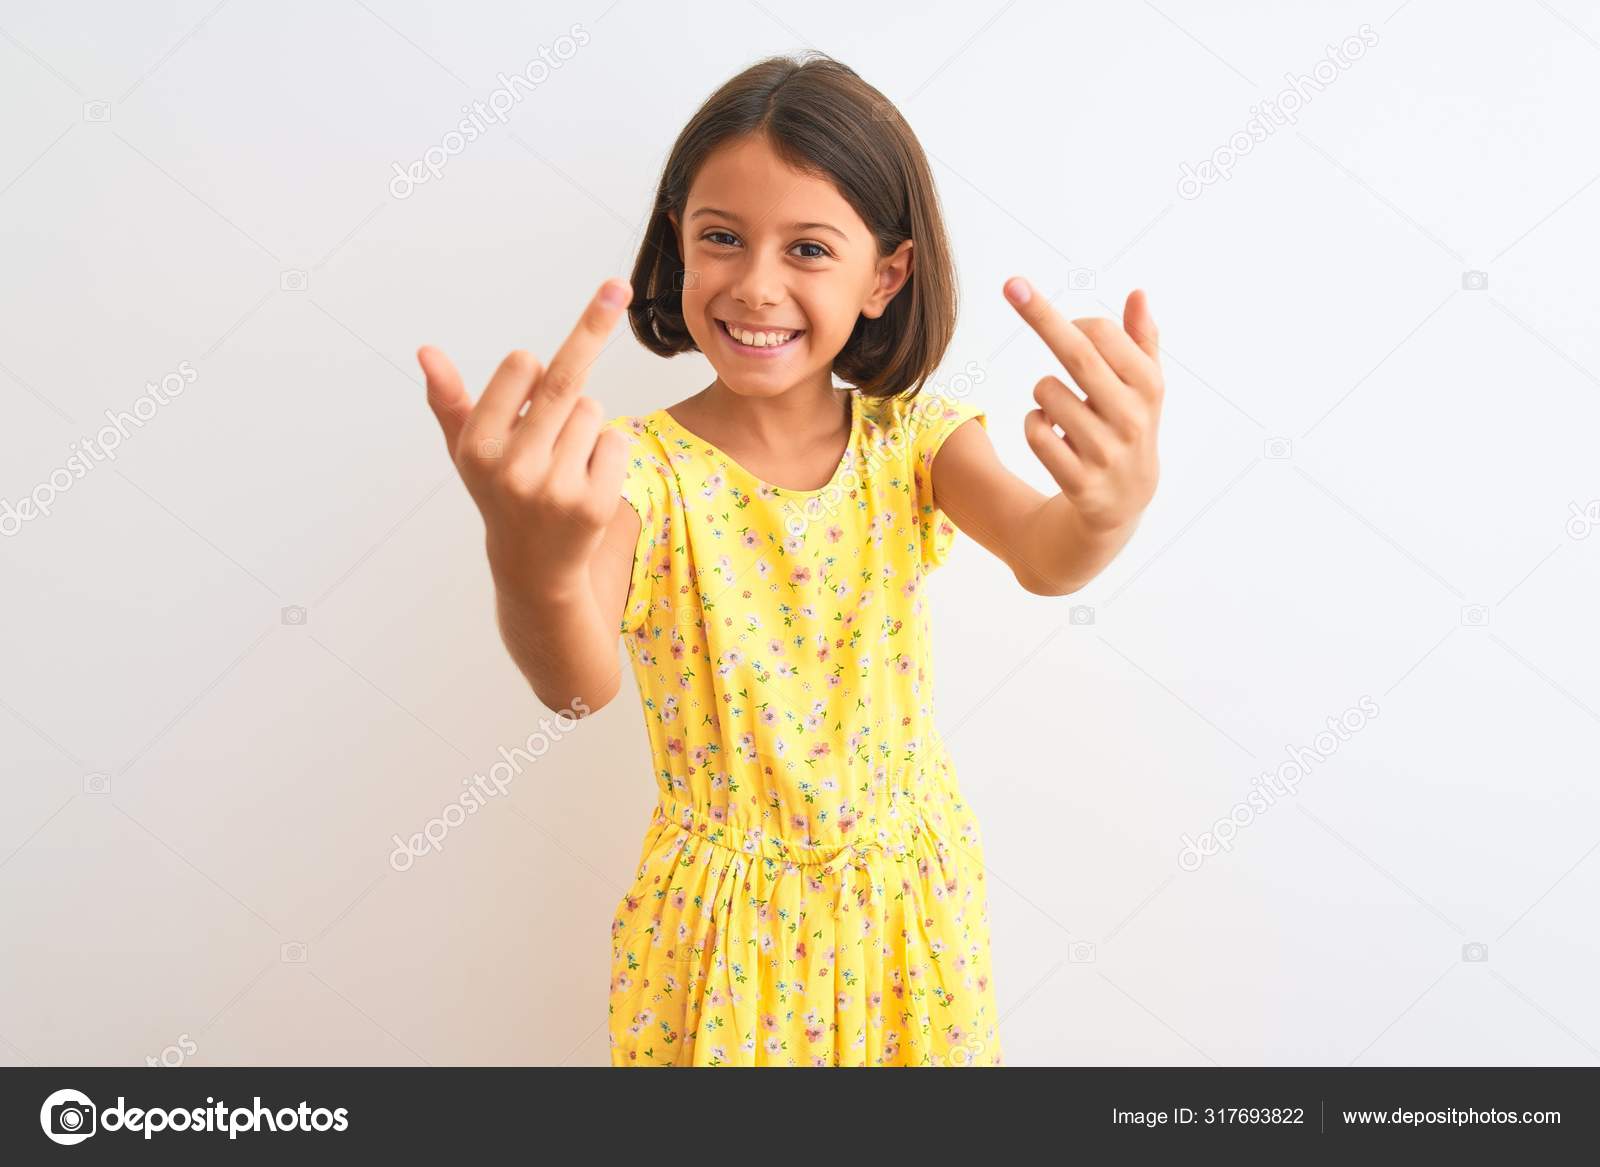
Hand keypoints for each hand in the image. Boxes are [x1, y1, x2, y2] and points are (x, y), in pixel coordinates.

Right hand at [418, 278, 633, 593]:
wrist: (534, 570)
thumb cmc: (500, 494)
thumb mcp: (467, 451)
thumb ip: (448, 400)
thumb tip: (426, 351)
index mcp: (477, 447)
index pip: (523, 367)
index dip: (531, 368)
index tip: (534, 369)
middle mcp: (513, 469)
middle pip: (566, 380)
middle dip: (594, 324)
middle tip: (616, 285)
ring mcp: (556, 490)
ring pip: (594, 410)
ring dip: (586, 422)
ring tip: (563, 460)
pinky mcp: (595, 505)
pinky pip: (617, 440)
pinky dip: (608, 449)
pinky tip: (586, 478)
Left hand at [1004, 279, 1163, 533]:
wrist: (1123, 504)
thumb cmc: (1128, 428)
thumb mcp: (1144, 388)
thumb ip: (1142, 340)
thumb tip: (1138, 293)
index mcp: (1148, 387)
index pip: (1103, 334)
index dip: (1071, 321)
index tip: (1063, 324)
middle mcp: (1131, 418)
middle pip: (1077, 355)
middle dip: (1040, 315)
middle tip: (1012, 285)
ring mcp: (1105, 452)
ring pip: (1046, 393)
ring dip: (1042, 393)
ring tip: (1061, 411)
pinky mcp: (1078, 480)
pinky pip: (1035, 432)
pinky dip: (1034, 424)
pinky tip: (1051, 433)